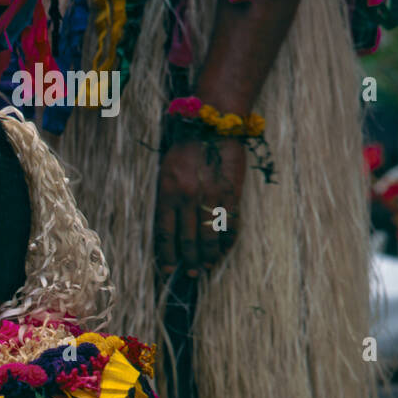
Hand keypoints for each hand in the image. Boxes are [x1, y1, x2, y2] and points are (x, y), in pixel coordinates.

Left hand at [154, 138, 247, 277]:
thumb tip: (168, 231)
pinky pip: (230, 223)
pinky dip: (227, 240)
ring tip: (206, 267)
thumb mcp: (165, 173)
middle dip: (189, 261)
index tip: (169, 269)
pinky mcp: (232, 192)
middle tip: (191, 274)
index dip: (167, 255)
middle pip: (188, 240)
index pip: (166, 234)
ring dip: (208, 255)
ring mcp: (212, 196)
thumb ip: (166, 200)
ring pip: (209, 236)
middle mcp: (189, 198)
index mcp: (168, 194)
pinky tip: (224, 250)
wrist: (214, 123)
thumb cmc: (185, 148)